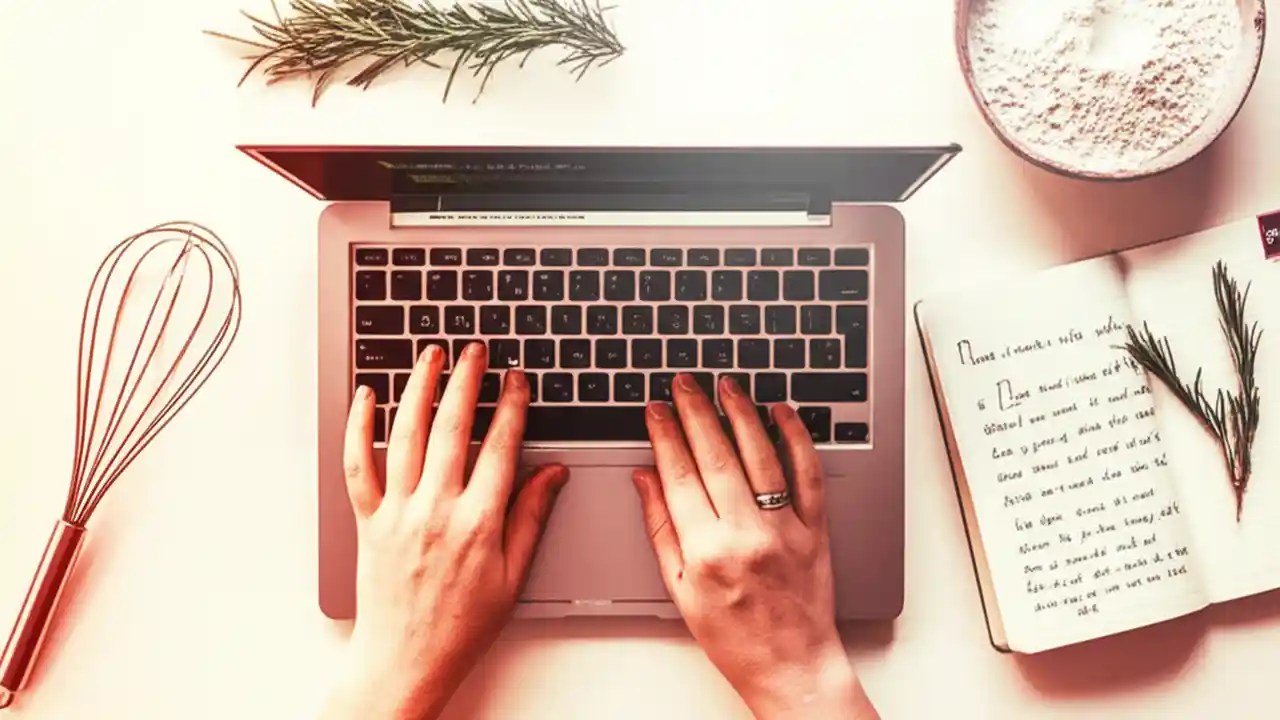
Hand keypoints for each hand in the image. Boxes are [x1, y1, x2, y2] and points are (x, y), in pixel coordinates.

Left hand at [323, 343, 568, 719]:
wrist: (405, 660)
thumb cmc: (460, 626)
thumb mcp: (513, 576)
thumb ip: (531, 517)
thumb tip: (552, 473)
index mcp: (477, 524)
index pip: (499, 447)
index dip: (512, 406)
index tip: (517, 379)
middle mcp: (434, 511)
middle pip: (451, 428)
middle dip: (466, 381)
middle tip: (474, 351)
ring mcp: (396, 513)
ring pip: (404, 435)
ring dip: (418, 388)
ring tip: (430, 356)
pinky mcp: (366, 520)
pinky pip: (357, 465)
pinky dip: (358, 427)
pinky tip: (366, 396)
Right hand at [633, 374, 877, 719]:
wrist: (790, 666)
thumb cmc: (733, 637)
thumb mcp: (680, 589)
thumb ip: (661, 529)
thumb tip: (645, 478)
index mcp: (705, 551)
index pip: (678, 475)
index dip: (664, 435)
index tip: (655, 409)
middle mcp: (745, 535)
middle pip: (715, 456)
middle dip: (695, 411)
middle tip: (684, 383)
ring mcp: (783, 529)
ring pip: (760, 456)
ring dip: (740, 414)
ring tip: (725, 386)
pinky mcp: (815, 529)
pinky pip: (807, 474)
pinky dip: (796, 438)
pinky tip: (783, 412)